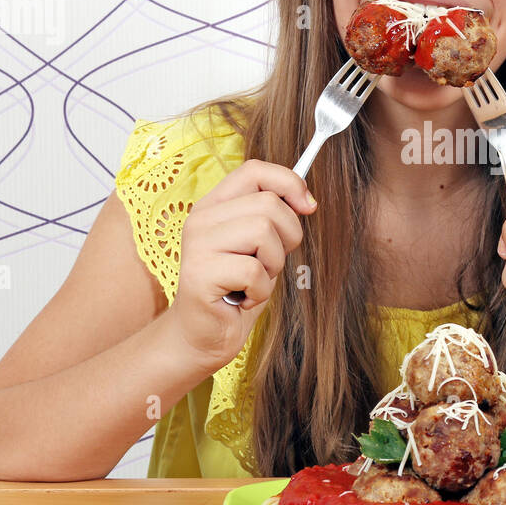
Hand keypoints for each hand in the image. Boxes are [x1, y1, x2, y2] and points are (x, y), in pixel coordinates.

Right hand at [165, 160, 315, 372]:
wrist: (204, 334)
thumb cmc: (238, 288)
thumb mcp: (260, 245)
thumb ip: (273, 217)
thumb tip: (307, 201)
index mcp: (214, 205)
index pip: (255, 170)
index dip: (289, 183)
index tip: (308, 207)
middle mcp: (201, 218)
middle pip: (268, 203)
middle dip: (287, 236)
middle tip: (270, 263)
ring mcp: (197, 245)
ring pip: (263, 231)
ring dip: (272, 265)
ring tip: (253, 280)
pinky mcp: (200, 274)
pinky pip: (254, 271)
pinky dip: (260, 291)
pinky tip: (243, 298)